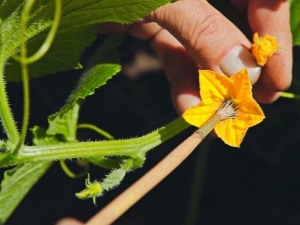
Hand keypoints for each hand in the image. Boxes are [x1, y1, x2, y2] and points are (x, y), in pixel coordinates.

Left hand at [100, 0, 291, 113]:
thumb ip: (203, 29)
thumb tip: (243, 72)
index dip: (276, 38)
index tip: (275, 80)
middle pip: (237, 26)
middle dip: (241, 70)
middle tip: (247, 108)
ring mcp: (177, 5)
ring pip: (205, 46)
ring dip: (208, 84)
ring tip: (209, 117)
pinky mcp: (153, 21)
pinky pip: (175, 52)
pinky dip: (181, 79)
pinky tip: (185, 106)